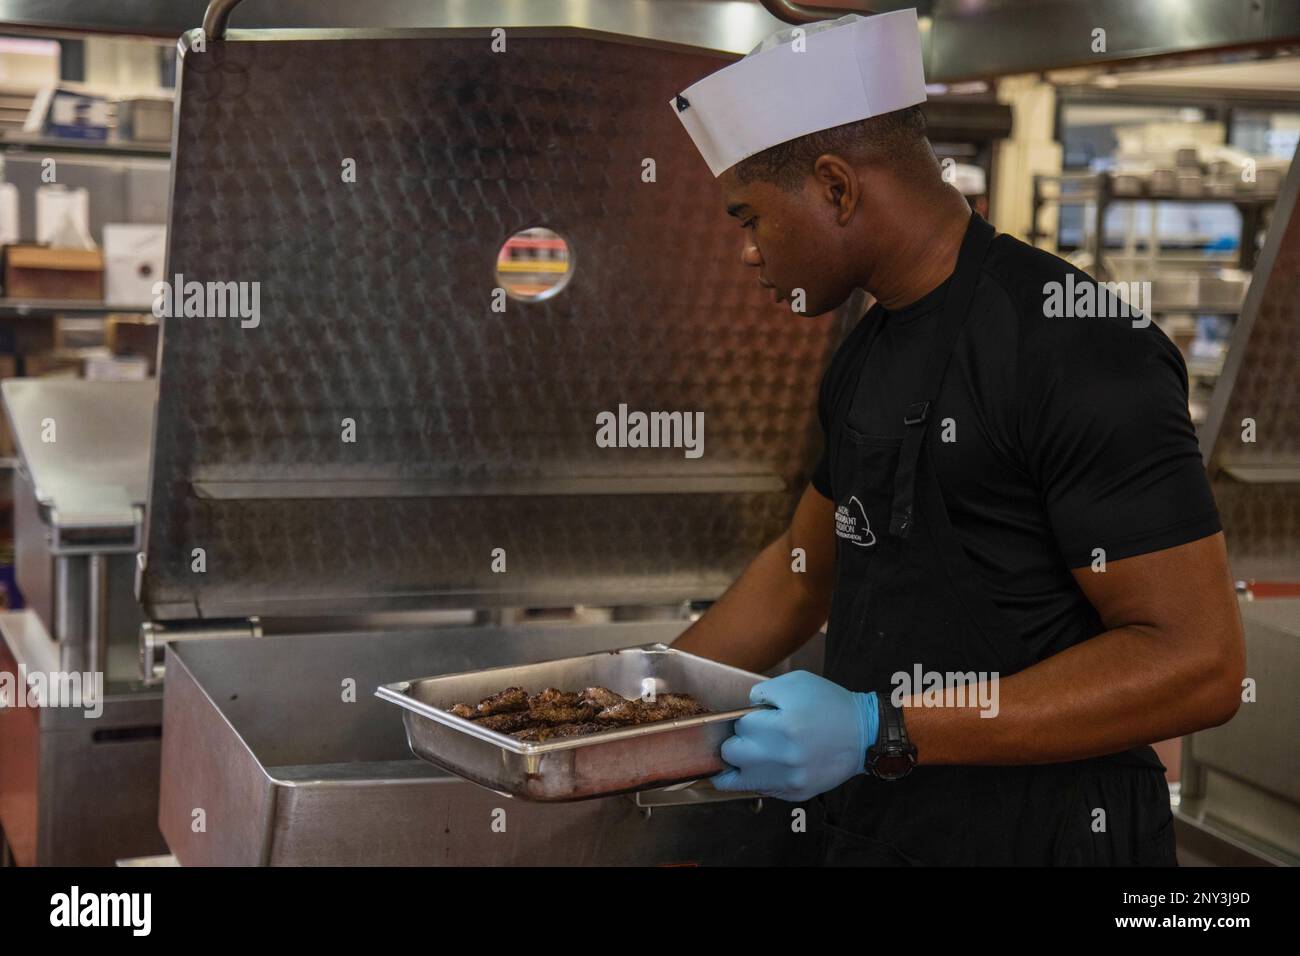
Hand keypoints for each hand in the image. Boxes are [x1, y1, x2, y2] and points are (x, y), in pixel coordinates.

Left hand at [712, 671, 877, 801]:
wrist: (863, 735)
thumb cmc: (829, 704)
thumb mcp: (796, 683)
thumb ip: (763, 692)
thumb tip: (743, 710)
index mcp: (785, 726)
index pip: (741, 725)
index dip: (746, 719)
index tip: (756, 719)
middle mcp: (786, 757)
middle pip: (731, 754)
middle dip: (736, 742)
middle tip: (749, 737)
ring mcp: (790, 779)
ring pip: (738, 780)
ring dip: (739, 765)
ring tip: (746, 756)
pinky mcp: (796, 793)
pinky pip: (761, 789)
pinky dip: (759, 778)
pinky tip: (769, 765)